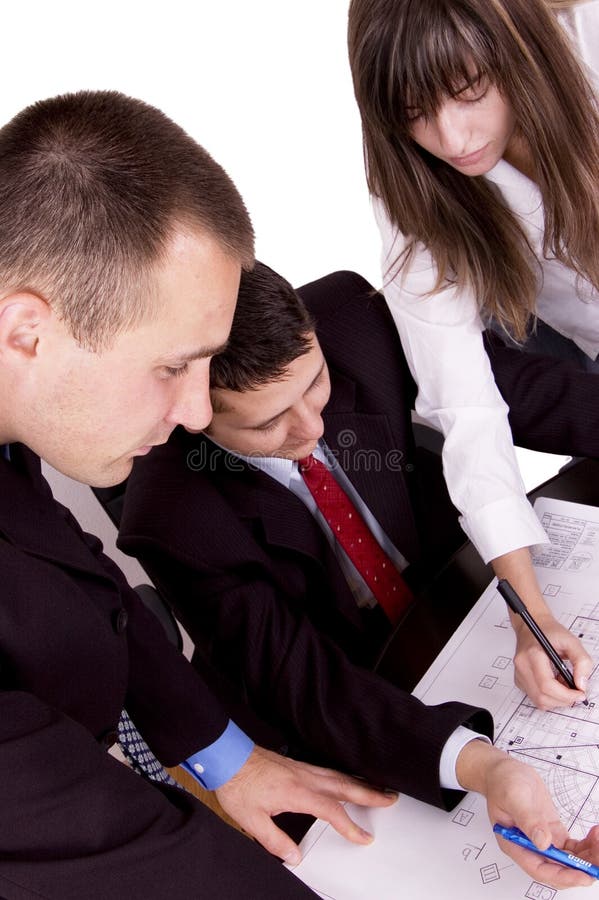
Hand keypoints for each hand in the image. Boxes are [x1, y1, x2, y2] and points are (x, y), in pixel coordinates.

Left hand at [215, 746, 396, 864]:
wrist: (228, 757)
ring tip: (376, 788)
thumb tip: (294, 856)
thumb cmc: (238, 785)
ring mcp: (302, 769)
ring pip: (337, 776)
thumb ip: (275, 841)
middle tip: (390, 798)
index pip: (332, 811)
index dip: (350, 826)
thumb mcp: (251, 821)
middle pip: (344, 786)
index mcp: (297, 792)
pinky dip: (343, 775)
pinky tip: (346, 779)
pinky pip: (327, 770)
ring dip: (359, 783)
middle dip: (369, 794)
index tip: (363, 837)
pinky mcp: (296, 765)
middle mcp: (304, 777)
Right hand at [457, 740, 596, 888]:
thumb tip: (542, 842)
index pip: (540, 869)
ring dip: (586, 857)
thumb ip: (528, 819)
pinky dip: (585, 845)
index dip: (563, 876)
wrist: (505, 771)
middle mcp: (529, 847)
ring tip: (598, 841)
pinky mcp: (552, 831)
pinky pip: (572, 847)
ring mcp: (543, 840)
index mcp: (514, 844)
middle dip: (580, 868)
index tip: (582, 875)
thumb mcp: (513, 797)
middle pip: (558, 869)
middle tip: (598, 858)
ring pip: (568, 860)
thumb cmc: (502, 783)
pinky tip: (594, 836)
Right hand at [491, 547, 591, 708]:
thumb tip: (583, 683)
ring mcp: (517, 672)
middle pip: (543, 699)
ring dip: (556, 699)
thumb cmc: (548, 628)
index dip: (568, 695)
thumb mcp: (572, 640)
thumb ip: (582, 662)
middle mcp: (521, 666)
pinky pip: (534, 695)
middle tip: (576, 692)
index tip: (580, 692)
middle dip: (563, 700)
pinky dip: (547, 694)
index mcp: (533, 656)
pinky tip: (555, 683)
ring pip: (537, 701)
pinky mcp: (518, 677)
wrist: (530, 619)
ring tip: (566, 686)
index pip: (549, 688)